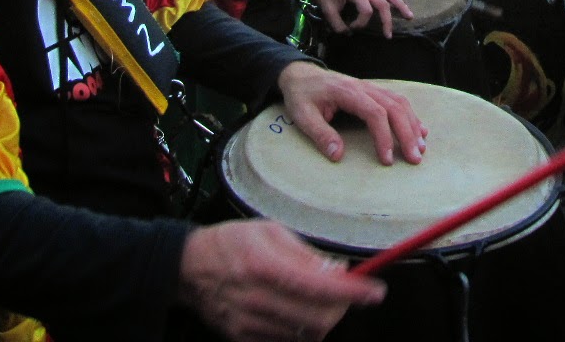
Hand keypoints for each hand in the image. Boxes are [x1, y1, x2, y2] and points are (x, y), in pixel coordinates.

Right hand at [178, 220, 384, 340]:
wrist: (190, 267)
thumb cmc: (232, 243)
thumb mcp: (270, 231)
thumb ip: (305, 254)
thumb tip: (338, 271)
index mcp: (264, 266)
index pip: (320, 288)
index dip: (353, 292)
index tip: (374, 292)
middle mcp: (257, 299)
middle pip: (318, 319)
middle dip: (343, 308)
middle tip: (349, 292)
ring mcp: (249, 324)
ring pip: (305, 335)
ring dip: (325, 318)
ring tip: (324, 298)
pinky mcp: (243, 338)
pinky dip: (302, 329)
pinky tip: (300, 310)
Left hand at [277, 62, 426, 164]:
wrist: (300, 74)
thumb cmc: (301, 95)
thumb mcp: (302, 115)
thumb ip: (320, 134)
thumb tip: (338, 155)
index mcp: (348, 92)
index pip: (375, 113)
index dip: (384, 137)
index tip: (387, 160)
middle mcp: (364, 87)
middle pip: (394, 107)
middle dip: (407, 133)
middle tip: (415, 158)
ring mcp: (370, 88)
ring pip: (399, 102)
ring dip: (412, 124)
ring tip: (420, 147)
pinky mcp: (372, 91)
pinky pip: (396, 100)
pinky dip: (410, 115)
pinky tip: (419, 130)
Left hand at [308, 0, 410, 37]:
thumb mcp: (327, 9)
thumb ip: (337, 24)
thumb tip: (348, 33)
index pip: (366, 10)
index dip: (360, 23)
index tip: (350, 28)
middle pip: (383, 4)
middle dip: (387, 21)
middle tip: (388, 36)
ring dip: (400, 5)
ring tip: (410, 16)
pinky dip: (396, 0)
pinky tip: (402, 8)